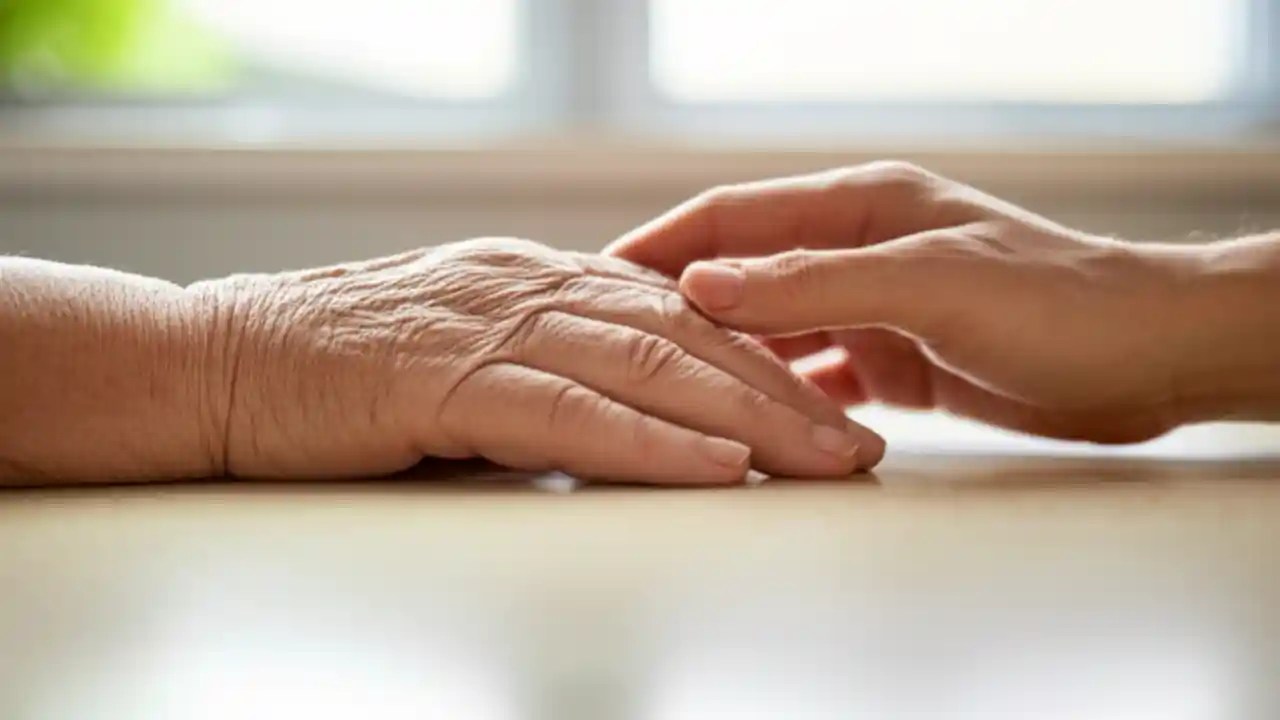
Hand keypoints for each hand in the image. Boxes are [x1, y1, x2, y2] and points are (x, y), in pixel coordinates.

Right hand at [192, 238, 881, 483]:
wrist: (225, 360)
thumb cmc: (348, 368)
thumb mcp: (471, 351)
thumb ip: (551, 365)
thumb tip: (632, 413)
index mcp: (545, 280)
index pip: (682, 320)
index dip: (767, 365)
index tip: (834, 407)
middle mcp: (534, 288)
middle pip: (690, 339)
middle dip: (786, 395)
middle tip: (861, 442)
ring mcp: (494, 326)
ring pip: (649, 366)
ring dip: (749, 416)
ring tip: (825, 457)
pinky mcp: (448, 378)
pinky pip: (570, 410)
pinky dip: (651, 440)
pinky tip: (715, 467)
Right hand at [609, 162, 1279, 442]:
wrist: (1151, 356)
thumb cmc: (1056, 305)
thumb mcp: (925, 287)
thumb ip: (813, 285)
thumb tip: (701, 287)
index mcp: (861, 208)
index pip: (734, 217)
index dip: (664, 246)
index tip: (600, 279)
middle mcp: (862, 249)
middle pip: (747, 274)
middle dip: (683, 307)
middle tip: (617, 344)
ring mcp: (879, 304)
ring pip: (778, 329)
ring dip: (730, 357)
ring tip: (667, 391)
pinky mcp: (901, 356)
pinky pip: (818, 373)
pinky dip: (781, 394)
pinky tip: (750, 423)